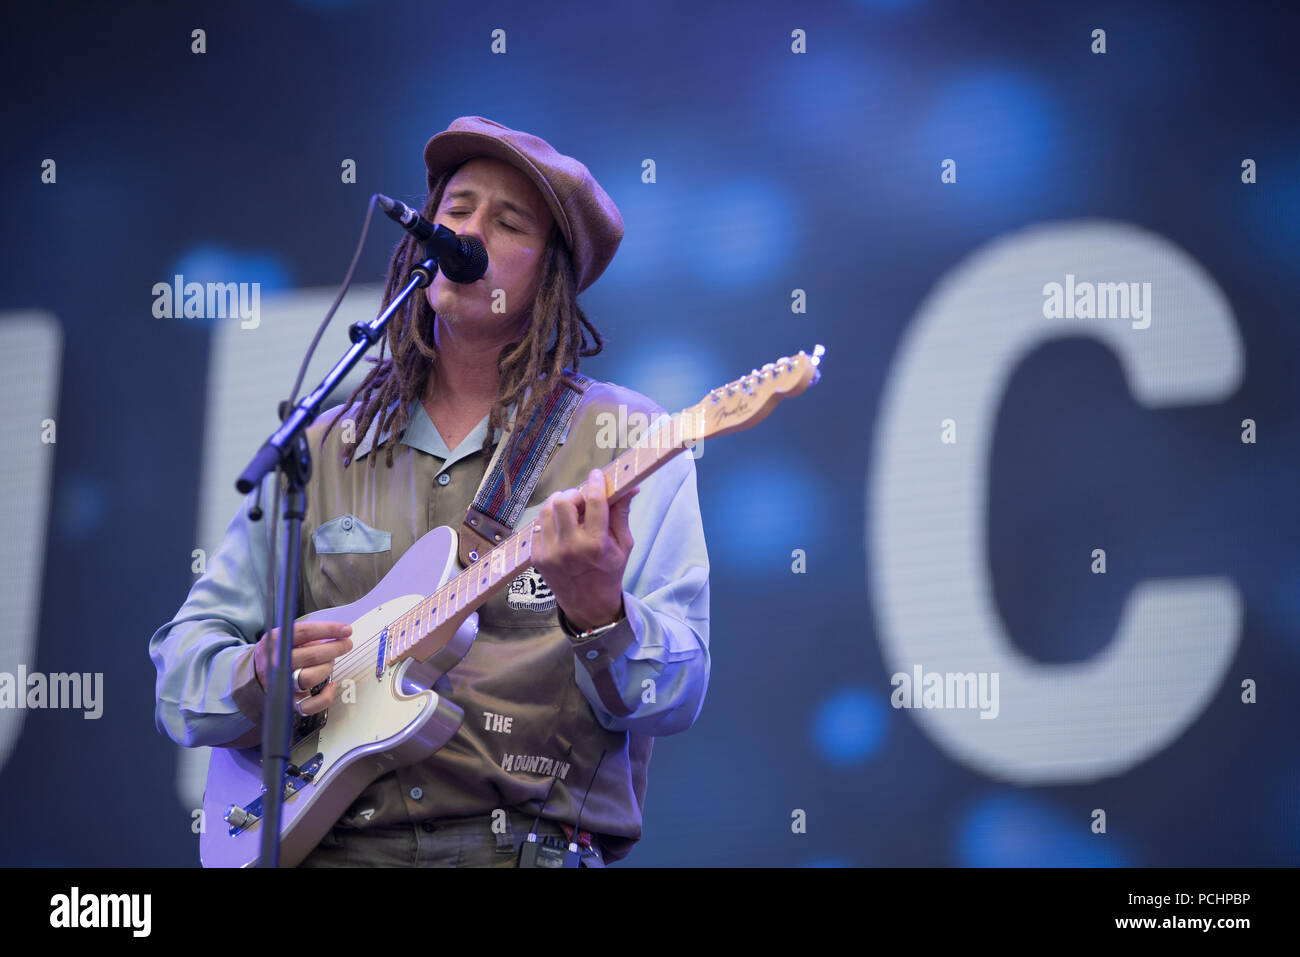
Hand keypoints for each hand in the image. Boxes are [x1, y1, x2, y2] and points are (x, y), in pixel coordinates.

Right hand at [254, 621, 352, 716]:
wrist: (257, 673)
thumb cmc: (280, 652)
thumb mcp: (287, 636)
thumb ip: (308, 634)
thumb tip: (338, 633)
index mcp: (276, 642)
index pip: (304, 633)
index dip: (329, 630)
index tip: (346, 630)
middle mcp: (277, 663)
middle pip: (311, 656)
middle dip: (335, 649)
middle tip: (346, 644)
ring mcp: (282, 684)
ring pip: (311, 677)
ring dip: (327, 668)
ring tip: (330, 662)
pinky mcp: (289, 702)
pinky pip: (309, 705)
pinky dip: (325, 697)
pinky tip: (331, 685)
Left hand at [533, 468, 638, 631]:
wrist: (588, 604)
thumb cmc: (609, 571)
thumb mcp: (623, 544)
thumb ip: (621, 514)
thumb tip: (630, 487)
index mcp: (596, 545)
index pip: (594, 502)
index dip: (596, 483)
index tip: (597, 474)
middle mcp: (571, 548)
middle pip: (564, 501)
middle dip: (574, 494)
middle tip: (582, 499)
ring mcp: (551, 553)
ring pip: (547, 510)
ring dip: (559, 503)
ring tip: (570, 509)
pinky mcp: (538, 557)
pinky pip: (538, 526)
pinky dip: (550, 520)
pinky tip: (560, 527)